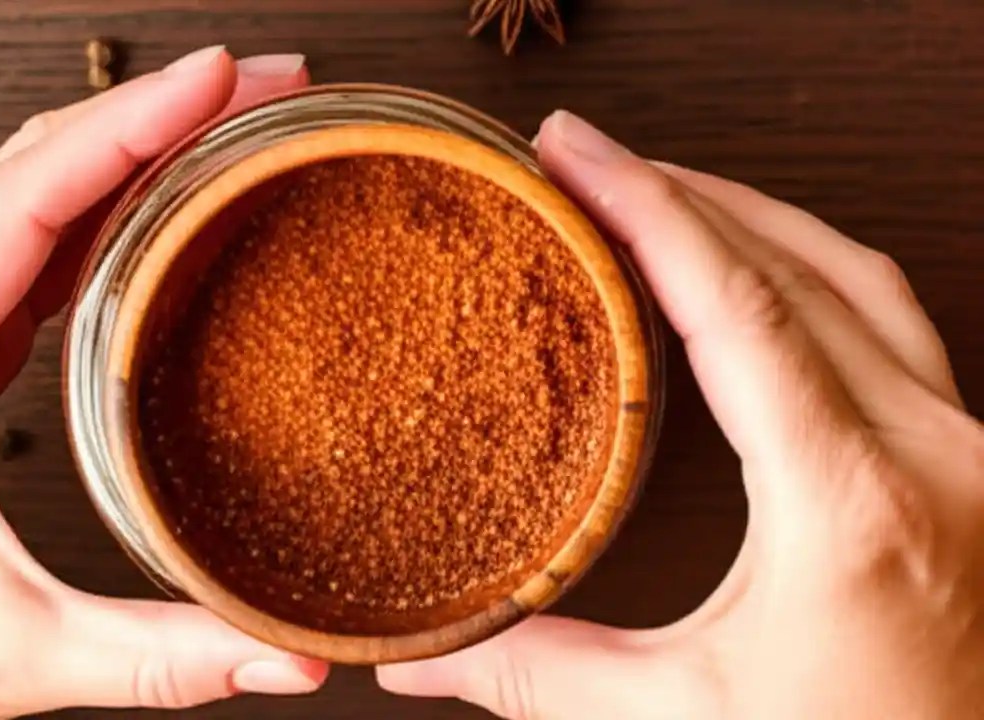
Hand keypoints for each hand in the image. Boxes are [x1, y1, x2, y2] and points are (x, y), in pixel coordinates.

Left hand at [0, 47, 326, 719]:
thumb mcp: (13, 654)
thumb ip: (161, 654)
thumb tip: (285, 654)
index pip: (28, 197)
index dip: (131, 123)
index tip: (217, 77)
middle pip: (29, 163)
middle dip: (151, 110)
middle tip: (259, 87)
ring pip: (17, 188)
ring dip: (120, 144)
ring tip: (222, 126)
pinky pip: (7, 239)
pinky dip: (85, 202)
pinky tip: (145, 204)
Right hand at [379, 112, 983, 718]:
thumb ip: (546, 678)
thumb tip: (422, 663)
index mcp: (852, 504)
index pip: (736, 308)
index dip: (646, 210)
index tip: (573, 152)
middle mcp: (931, 453)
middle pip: (791, 264)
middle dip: (676, 192)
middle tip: (580, 159)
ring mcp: (963, 447)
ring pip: (852, 275)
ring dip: (748, 216)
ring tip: (654, 189)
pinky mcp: (967, 460)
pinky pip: (888, 318)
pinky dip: (808, 267)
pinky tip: (756, 267)